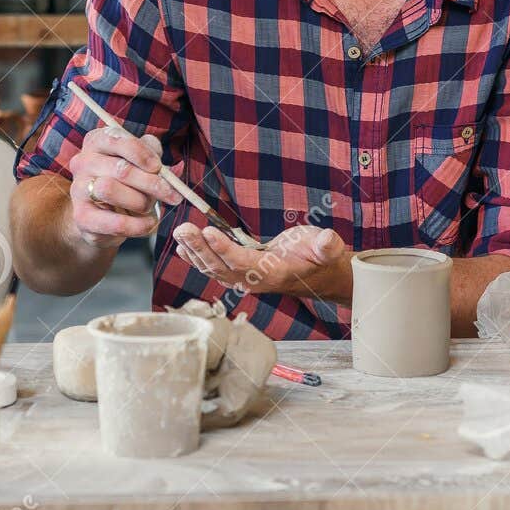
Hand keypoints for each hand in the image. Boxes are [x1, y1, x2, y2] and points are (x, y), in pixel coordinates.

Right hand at [67, 125, 181, 247]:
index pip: (118, 139)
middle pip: (120, 169)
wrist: (101, 218)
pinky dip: (137, 225)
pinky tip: (148, 224)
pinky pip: (114, 221)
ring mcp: (78, 189)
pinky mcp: (81, 216)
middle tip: (172, 195)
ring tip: (149, 208)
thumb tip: (163, 161)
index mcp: (97, 142)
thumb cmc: (125, 184)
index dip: (142, 153)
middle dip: (151, 183)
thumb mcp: (139, 164)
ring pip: (110, 190)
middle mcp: (83, 162)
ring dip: (140, 202)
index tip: (159, 167)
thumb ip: (151, 155)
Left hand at [172, 224, 350, 301]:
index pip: (243, 262)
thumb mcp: (327, 248)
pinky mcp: (239, 273)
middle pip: (221, 266)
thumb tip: (328, 240)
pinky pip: (214, 269)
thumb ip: (327, 246)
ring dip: (195, 251)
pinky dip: (197, 258)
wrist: (318, 275)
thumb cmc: (320, 257)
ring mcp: (244, 279)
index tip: (208, 231)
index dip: (224, 248)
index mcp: (274, 273)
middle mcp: (254, 280)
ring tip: (180, 233)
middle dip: (200, 248)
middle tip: (184, 229)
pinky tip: (183, 248)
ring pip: (213, 268)